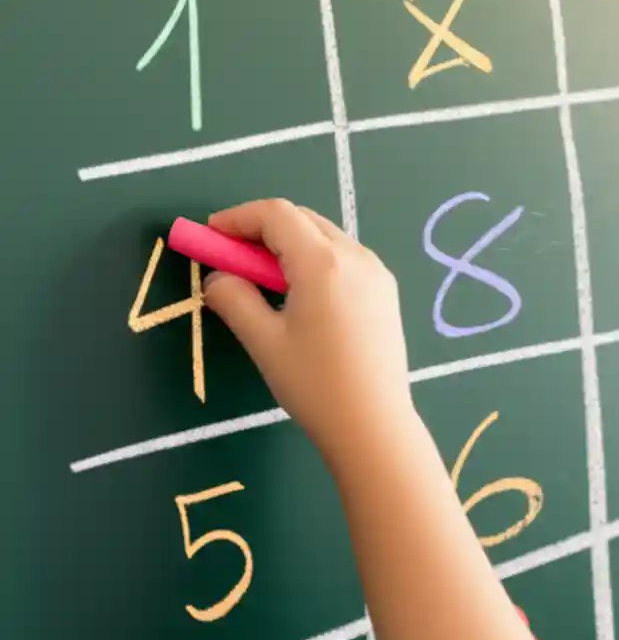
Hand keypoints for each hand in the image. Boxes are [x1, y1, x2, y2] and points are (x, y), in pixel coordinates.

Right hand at [202, 199, 413, 458]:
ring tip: (262, 279)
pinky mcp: (387, 293)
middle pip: (303, 220)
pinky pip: (345, 259)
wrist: (374, 425)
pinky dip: (316, 260)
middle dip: (262, 230)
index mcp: (324, 262)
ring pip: (326, 237)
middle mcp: (357, 257)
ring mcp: (378, 274)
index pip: (276, 215)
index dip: (237, 218)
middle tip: (231, 258)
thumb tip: (218, 278)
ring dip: (290, 245)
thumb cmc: (315, 385)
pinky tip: (299, 294)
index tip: (211, 235)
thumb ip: (234, 299)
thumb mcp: (264, 341)